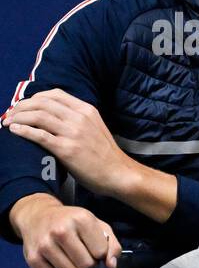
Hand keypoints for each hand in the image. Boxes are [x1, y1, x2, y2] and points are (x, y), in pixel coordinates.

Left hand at [2, 89, 137, 197]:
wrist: (119, 173)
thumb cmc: (106, 155)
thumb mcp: (96, 128)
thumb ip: (78, 119)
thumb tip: (56, 116)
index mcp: (87, 110)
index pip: (54, 94)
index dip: (34, 97)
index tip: (24, 106)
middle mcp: (79, 118)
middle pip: (42, 103)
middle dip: (21, 106)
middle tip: (10, 114)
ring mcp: (73, 133)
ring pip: (38, 116)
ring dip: (18, 117)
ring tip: (7, 122)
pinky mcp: (67, 149)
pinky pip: (39, 135)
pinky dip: (23, 130)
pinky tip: (14, 131)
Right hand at [9, 193, 121, 267]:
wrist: (38, 216)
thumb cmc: (72, 222)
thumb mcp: (97, 225)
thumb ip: (111, 245)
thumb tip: (112, 266)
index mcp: (81, 219)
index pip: (100, 252)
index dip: (102, 256)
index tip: (97, 254)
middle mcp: (61, 231)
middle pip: (87, 265)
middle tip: (89, 264)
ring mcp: (45, 245)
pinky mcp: (33, 259)